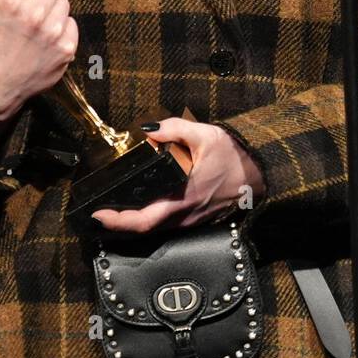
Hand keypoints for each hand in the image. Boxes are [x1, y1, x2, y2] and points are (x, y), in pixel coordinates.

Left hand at [90, 116, 266, 233]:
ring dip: (133, 223)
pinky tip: (141, 207)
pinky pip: (167, 225)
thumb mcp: (205, 135)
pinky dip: (149, 219)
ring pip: (155, 229)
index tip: (98, 214)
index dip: (118, 221)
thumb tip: (148, 130)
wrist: (259, 173)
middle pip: (144, 229)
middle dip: (118, 224)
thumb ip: (174, 128)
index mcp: (182, 197)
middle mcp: (184, 215)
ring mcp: (190, 220)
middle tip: (98, 213)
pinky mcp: (196, 219)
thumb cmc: (233, 155)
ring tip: (114, 210)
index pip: (144, 219)